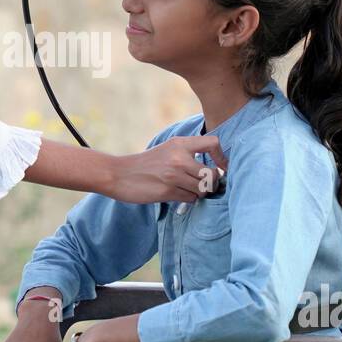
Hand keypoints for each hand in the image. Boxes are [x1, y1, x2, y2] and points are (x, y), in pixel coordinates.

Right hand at [109, 135, 228, 203]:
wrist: (119, 174)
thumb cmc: (146, 164)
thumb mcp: (167, 149)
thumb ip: (187, 153)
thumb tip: (215, 168)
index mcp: (180, 143)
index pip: (213, 143)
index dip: (222, 157)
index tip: (221, 167)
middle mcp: (179, 157)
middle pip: (212, 174)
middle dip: (211, 183)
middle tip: (204, 185)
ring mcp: (173, 175)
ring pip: (203, 189)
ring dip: (199, 193)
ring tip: (188, 190)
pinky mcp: (167, 191)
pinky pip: (191, 198)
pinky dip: (188, 199)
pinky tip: (178, 195)